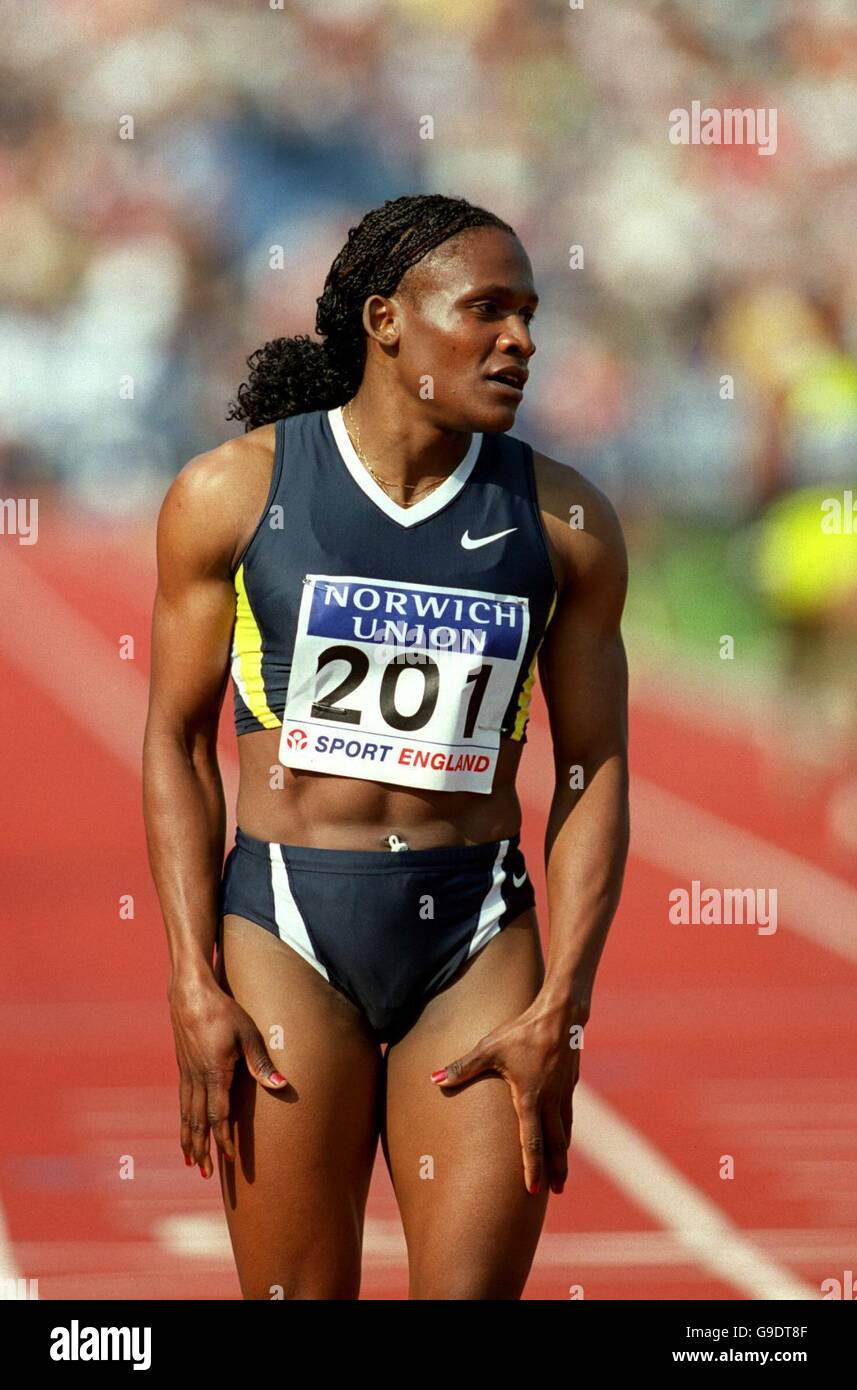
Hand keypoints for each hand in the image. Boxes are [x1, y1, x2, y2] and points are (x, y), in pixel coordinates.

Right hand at [168, 975, 286, 1178]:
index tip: (229, 1159)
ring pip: (186, 1114)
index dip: (224, 1138)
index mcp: (215, 1073)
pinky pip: (182, 1101)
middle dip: (203, 1148)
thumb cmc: (223, 1011)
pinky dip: (183, 1120)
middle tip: (205, 1173)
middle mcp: (197, 1078)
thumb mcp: (247, 1033)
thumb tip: (280, 1084)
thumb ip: (261, 1062)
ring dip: (189, 1139)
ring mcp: (187, 1073)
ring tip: (191, 1160)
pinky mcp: (184, 1067)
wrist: (190, 994)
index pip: (218, 1115)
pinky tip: (185, 1127)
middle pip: (198, 1122)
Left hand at [430, 1003, 582, 1194]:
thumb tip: (434, 1078)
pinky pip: (568, 1115)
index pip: (531, 1141)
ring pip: (564, 1132)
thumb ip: (462, 1067)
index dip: (532, 1168)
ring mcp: (563, 1093)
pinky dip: (566, 1132)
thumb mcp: (488, 1048)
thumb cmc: (522, 1032)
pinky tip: (564, 1136)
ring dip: (562, 1154)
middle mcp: (550, 1101)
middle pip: (554, 1144)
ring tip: (561, 1173)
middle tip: (555, 1193)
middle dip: (554, 1170)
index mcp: (530, 1099)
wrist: (560, 1015)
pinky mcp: (570, 1083)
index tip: (533, 1191)